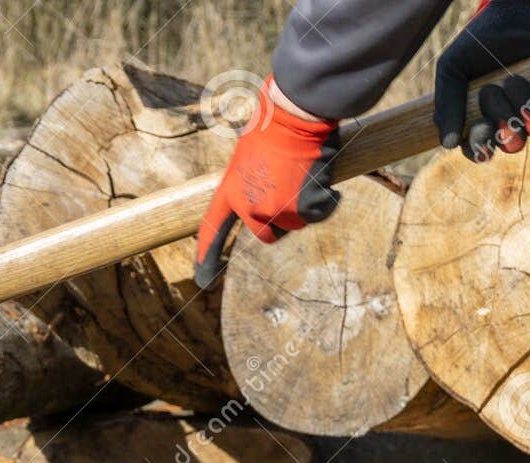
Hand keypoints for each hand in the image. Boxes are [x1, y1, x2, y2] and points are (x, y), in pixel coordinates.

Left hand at [193, 77, 340, 288]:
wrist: (293, 115)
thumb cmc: (271, 127)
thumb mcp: (248, 158)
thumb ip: (253, 185)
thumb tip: (267, 201)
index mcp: (229, 193)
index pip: (212, 229)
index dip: (207, 256)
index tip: (202, 280)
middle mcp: (249, 208)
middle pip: (268, 235)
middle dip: (282, 221)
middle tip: (292, 191)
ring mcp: (275, 210)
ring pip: (297, 223)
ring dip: (306, 204)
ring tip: (304, 172)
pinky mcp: (302, 207)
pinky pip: (320, 213)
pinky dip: (327, 199)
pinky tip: (322, 175)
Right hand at [434, 0, 529, 161]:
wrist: (515, 13)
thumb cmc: (480, 42)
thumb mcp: (451, 70)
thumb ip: (446, 106)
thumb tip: (447, 144)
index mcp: (479, 120)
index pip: (480, 152)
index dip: (481, 147)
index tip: (479, 124)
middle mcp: (509, 119)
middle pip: (511, 145)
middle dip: (502, 120)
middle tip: (492, 90)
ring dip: (526, 108)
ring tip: (515, 79)